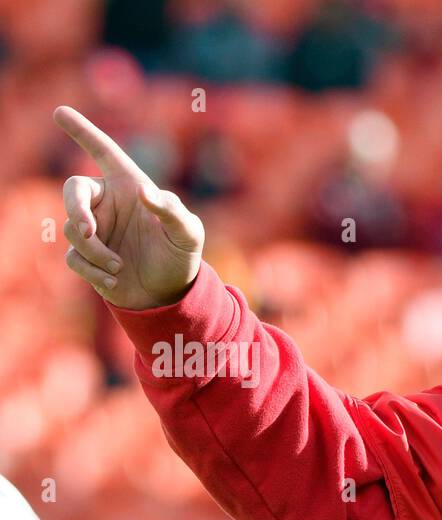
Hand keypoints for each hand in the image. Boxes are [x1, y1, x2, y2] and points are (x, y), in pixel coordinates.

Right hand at [53, 106, 204, 309]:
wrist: (171, 293)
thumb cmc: (181, 255)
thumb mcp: (189, 234)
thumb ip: (172, 211)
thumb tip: (145, 193)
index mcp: (128, 187)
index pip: (103, 151)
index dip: (83, 131)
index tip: (60, 112)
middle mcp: (107, 203)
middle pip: (73, 190)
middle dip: (76, 209)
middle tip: (89, 230)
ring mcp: (94, 229)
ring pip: (74, 230)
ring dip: (95, 251)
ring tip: (120, 267)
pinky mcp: (87, 256)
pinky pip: (74, 258)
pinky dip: (92, 271)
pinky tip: (115, 281)